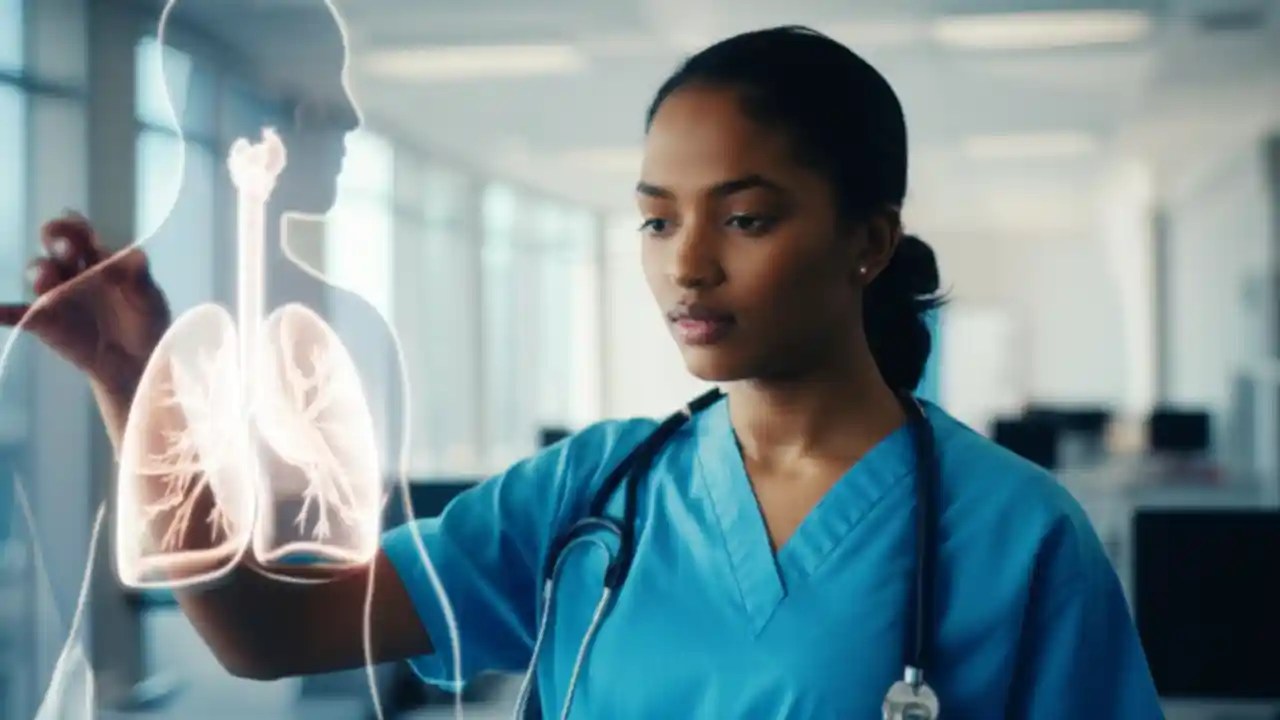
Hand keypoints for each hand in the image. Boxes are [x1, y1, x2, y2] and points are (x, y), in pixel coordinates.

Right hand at [0, 213, 171, 396]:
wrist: (137, 362)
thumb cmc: (146, 323)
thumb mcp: (149, 300)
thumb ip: (139, 279)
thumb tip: (135, 256)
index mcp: (99, 258)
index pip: (82, 234)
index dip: (74, 226)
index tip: (71, 220)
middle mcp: (73, 270)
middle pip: (57, 246)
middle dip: (57, 239)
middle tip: (65, 246)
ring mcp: (56, 294)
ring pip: (40, 273)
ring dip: (41, 270)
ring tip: (48, 277)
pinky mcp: (44, 320)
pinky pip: (20, 314)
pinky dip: (5, 311)